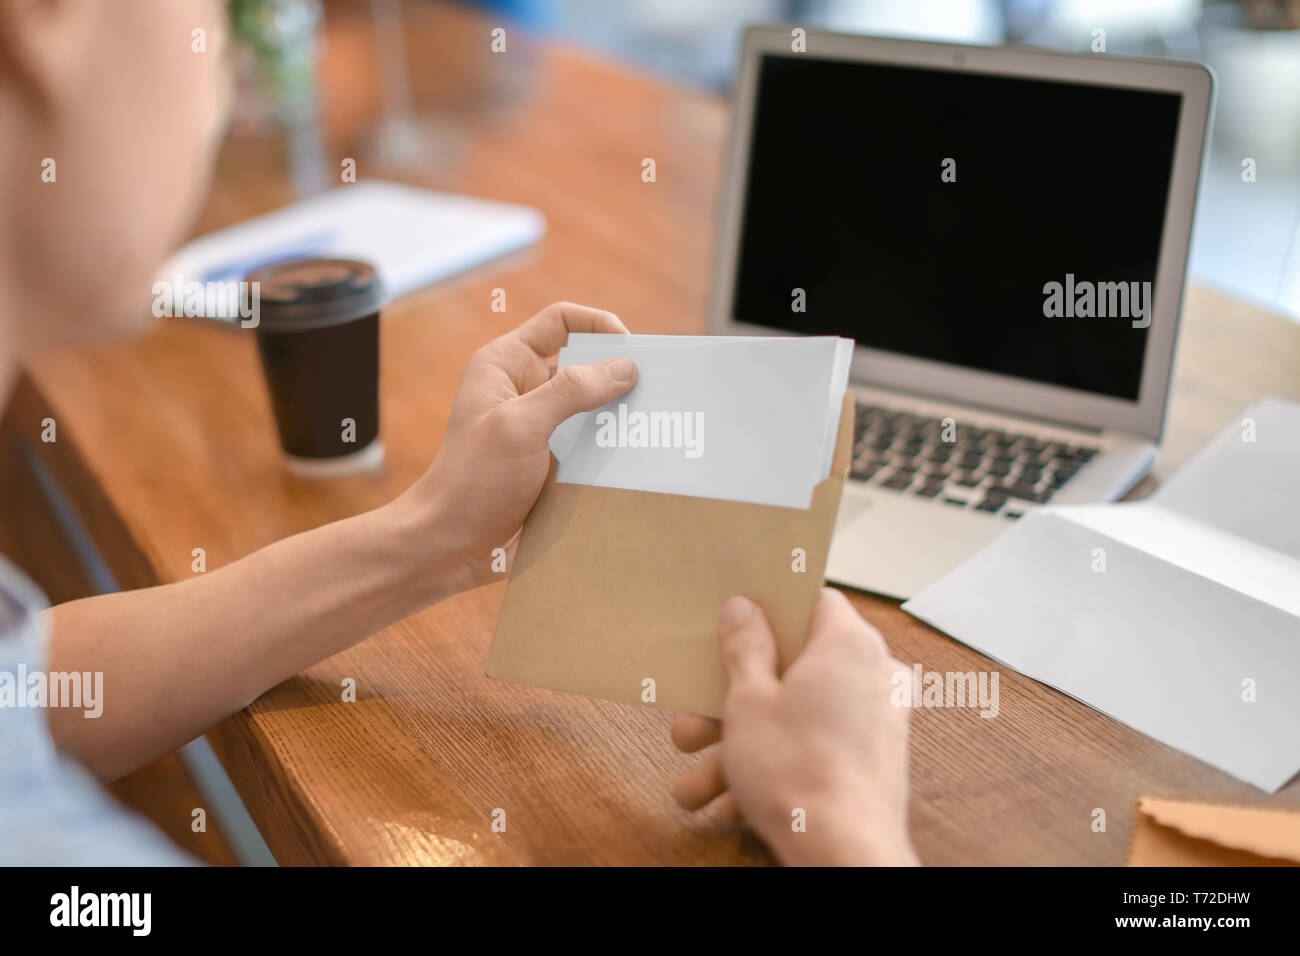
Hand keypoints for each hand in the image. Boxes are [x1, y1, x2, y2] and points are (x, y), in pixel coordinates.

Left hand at [397, 302, 636, 589]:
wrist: (450, 546)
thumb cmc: (472, 481)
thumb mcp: (520, 426)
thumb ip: (571, 392)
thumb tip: (626, 367)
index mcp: (506, 365)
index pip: (561, 321)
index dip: (598, 325)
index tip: (632, 349)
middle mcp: (524, 390)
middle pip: (584, 364)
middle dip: (618, 375)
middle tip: (655, 392)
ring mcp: (539, 428)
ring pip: (592, 409)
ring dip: (619, 418)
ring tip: (652, 428)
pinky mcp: (551, 463)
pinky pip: (590, 445)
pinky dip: (611, 450)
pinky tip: (636, 461)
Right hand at [670, 589, 918, 865]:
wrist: (842, 854)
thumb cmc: (798, 773)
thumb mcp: (748, 700)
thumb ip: (744, 647)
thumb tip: (744, 609)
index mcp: (848, 643)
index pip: (809, 600)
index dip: (767, 610)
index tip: (732, 626)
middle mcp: (874, 674)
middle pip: (794, 666)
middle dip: (734, 699)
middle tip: (695, 721)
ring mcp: (878, 719)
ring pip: (798, 715)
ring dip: (743, 745)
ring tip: (696, 781)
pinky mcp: (874, 759)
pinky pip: (817, 746)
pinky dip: (777, 766)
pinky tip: (732, 802)